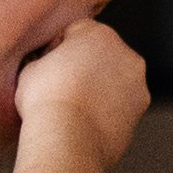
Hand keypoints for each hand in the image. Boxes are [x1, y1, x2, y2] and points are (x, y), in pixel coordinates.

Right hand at [11, 18, 148, 167]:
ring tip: (74, 109)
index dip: (57, 50)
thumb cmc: (45, 99)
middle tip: (61, 88)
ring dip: (99, 90)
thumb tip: (47, 68)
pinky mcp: (140, 113)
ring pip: (115, 81)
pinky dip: (108, 111)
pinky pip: (120, 105)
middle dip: (85, 67)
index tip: (46, 67)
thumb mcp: (31, 68)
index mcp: (99, 34)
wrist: (67, 139)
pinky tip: (86, 123)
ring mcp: (138, 85)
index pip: (75, 33)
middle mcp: (126, 55)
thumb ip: (47, 59)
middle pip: (101, 55)